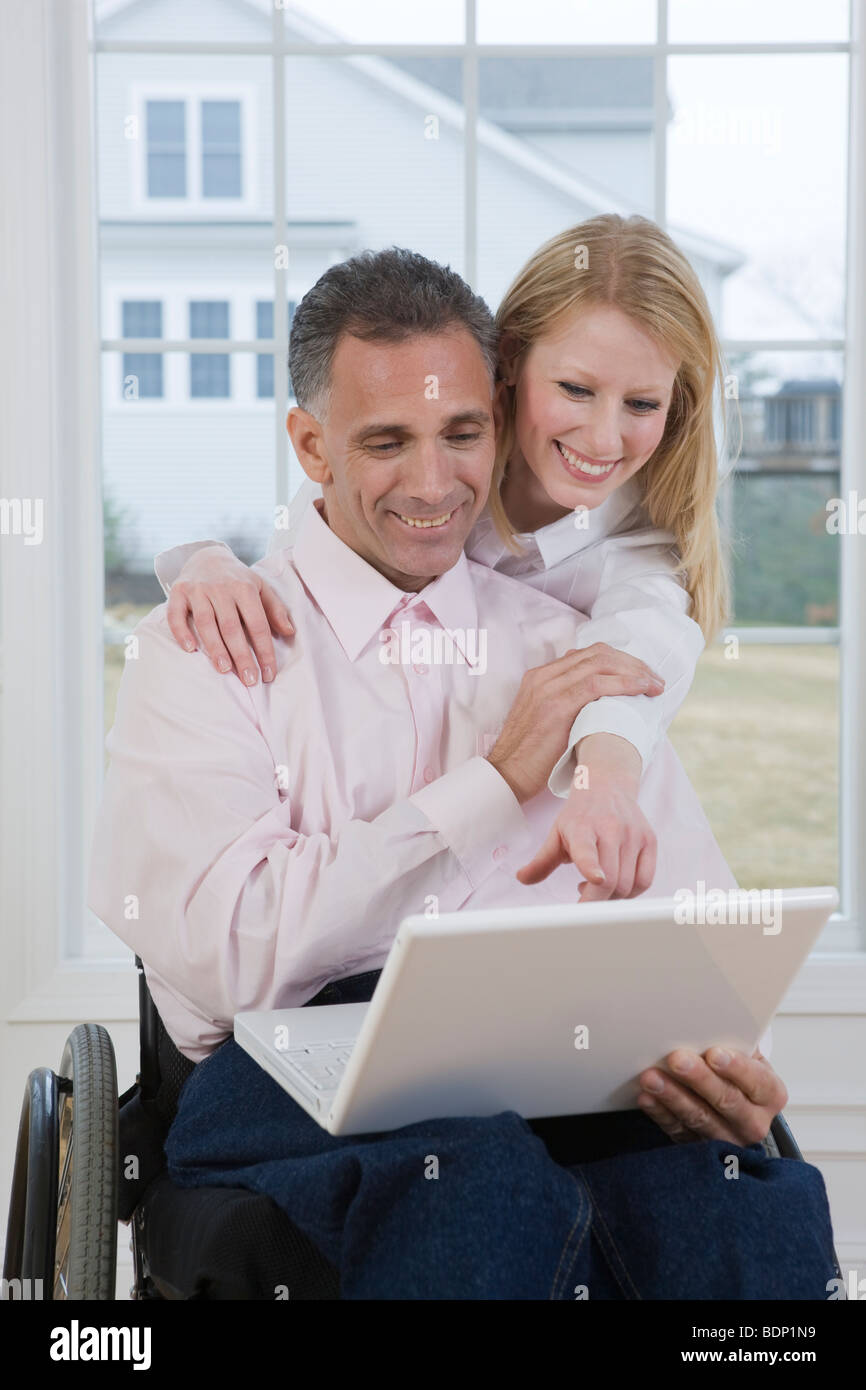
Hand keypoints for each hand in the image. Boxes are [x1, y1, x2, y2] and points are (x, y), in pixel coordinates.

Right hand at [166, 546, 293, 684]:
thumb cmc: (237, 579)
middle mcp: (221, 588)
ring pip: (206, 622)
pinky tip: (190, 649)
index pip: (257, 624)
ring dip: (215, 647)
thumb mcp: (260, 588)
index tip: (269, 674)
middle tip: (249, 680)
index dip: (264, 650)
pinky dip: (181, 631)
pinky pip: (176, 614)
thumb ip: (275, 609)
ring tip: (224, 669)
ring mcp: (198, 590)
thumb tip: (289, 632)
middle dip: (241, 655)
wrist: (206, 555)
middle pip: (232, 627)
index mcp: (245, 588)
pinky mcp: (178, 591)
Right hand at [486, 645, 663, 804]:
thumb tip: (605, 705)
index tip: (642, 674)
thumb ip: (569, 704)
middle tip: (654, 678)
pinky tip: (641, 689)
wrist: (507, 774)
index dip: (621, 660)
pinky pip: (597, 684)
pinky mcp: (556, 705)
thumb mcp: (546, 720)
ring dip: (634, 671)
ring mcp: (548, 688)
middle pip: (598, 654)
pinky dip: (624, 683)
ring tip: (654, 685)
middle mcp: (544, 676)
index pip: (588, 654)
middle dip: (632, 663)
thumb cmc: (530, 756)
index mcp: (541, 676)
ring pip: (600, 664)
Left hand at [517, 733, 656, 894]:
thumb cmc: (581, 814)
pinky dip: (630, 893)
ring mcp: (634, 835)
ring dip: (610, 898)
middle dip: (595, 901)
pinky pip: (645, 881)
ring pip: (628, 885)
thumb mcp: (557, 833)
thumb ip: (541, 860)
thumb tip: (522, 879)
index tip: (595, 879)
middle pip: (611, 879)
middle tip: (581, 901)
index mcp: (582, 827)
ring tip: (595, 888)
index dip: (591, 866)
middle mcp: (612, 829)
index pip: (587, 849)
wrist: (608, 786)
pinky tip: (615, 885)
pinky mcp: (650, 841)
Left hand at [636, 1046, 786, 1147]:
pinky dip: (660, 1113)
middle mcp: (754, 1122)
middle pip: (727, 1101)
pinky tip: (647, 1098)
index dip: (736, 1068)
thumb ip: (737, 1042)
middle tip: (677, 1059)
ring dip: (673, 1096)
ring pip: (699, 1118)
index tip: (714, 1053)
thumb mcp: (748, 1055)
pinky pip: (678, 1131)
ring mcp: (727, 1138)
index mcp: (770, 1094)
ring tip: (651, 1077)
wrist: (737, 1101)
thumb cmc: (740, 1070)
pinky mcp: (700, 1146)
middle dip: (699, 1079)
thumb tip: (711, 1022)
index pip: (756, 1081)